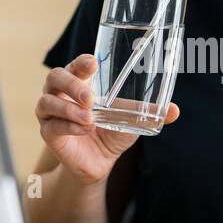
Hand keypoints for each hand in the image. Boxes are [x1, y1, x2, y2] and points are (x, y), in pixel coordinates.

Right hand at [36, 53, 180, 184]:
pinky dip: (69, 126)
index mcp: (79, 81)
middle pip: (55, 77)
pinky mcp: (49, 133)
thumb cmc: (112, 130)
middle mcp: (60, 93)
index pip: (75, 65)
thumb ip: (150, 111)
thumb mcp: (133, 118)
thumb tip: (175, 111)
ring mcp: (51, 113)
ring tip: (89, 117)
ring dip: (68, 108)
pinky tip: (84, 129)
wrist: (101, 161)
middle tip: (90, 96)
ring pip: (47, 101)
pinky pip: (52, 126)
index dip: (81, 62)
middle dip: (72, 84)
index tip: (93, 62)